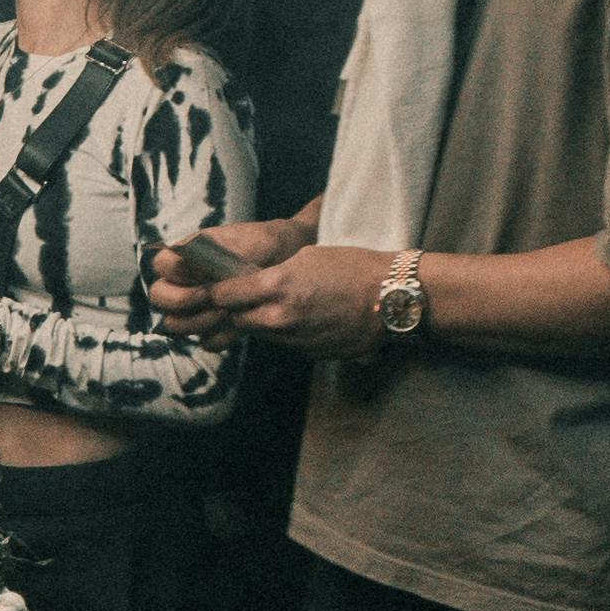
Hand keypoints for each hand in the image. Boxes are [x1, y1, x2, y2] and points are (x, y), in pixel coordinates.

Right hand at [152, 217, 312, 334]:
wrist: (293, 262)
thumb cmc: (270, 245)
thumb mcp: (250, 242)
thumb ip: (217, 250)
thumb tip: (185, 257)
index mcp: (188, 253)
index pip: (161, 265)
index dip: (176, 276)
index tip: (205, 282)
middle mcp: (186, 279)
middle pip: (160, 298)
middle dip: (184, 304)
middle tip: (216, 303)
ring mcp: (197, 305)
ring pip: (175, 323)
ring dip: (199, 323)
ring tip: (229, 315)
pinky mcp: (215, 325)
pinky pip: (204, 340)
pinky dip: (219, 338)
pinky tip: (239, 328)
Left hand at [192, 240, 398, 361]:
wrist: (391, 297)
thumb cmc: (352, 267)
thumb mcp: (306, 257)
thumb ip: (272, 273)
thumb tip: (250, 281)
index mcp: (276, 287)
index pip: (224, 296)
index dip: (218, 291)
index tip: (217, 286)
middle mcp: (280, 317)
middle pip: (236, 319)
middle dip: (235, 309)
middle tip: (242, 297)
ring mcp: (294, 339)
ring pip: (260, 333)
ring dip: (259, 321)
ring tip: (275, 305)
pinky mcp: (309, 353)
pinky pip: (285, 343)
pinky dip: (285, 333)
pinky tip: (301, 318)